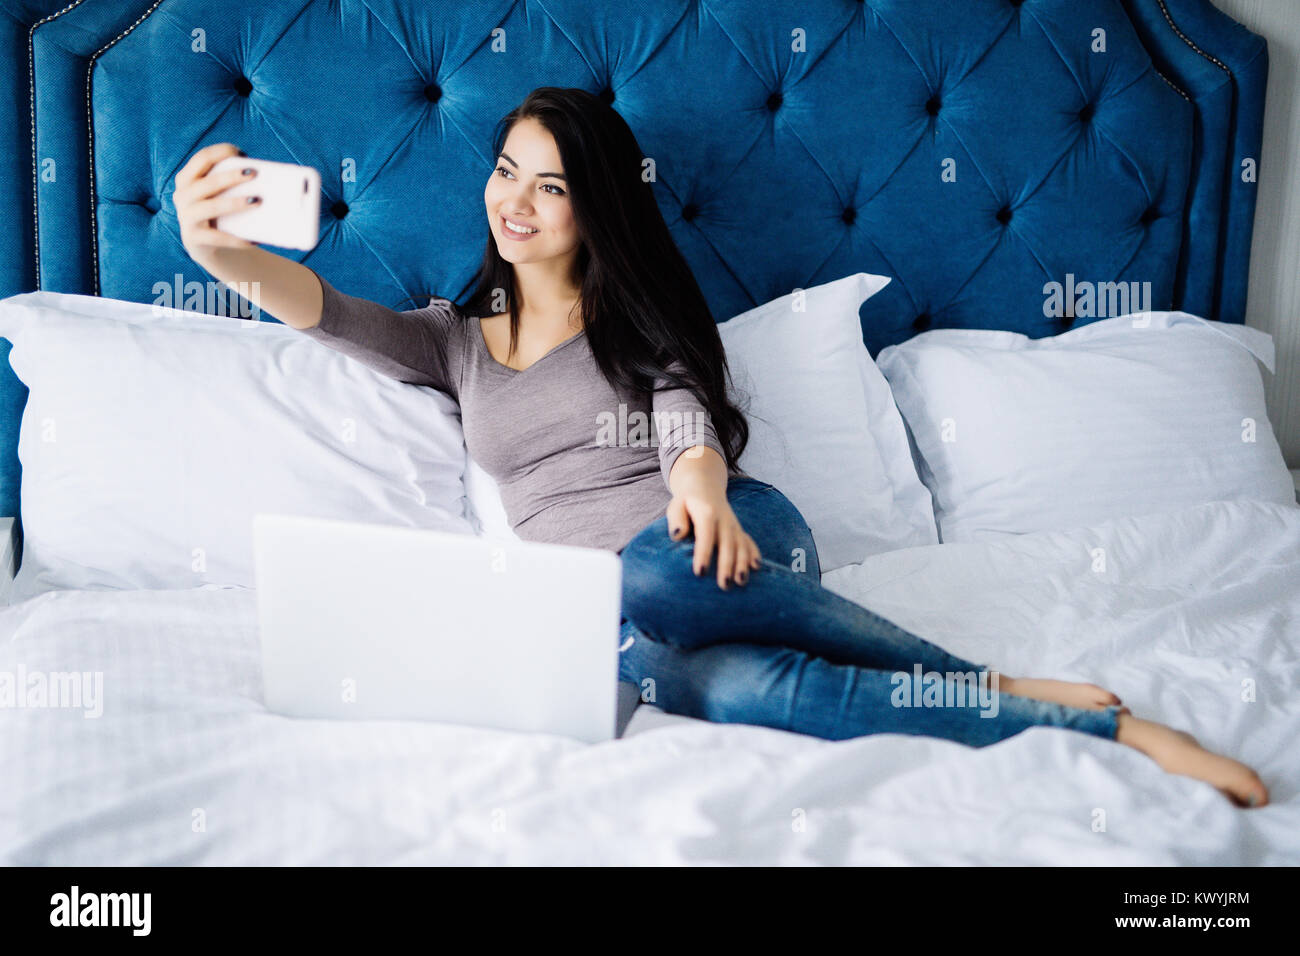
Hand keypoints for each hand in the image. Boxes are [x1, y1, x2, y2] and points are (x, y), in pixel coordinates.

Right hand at [173, 142, 259, 258]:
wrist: (208, 247)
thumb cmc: (220, 213)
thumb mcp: (219, 195)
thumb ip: (232, 183)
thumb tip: (266, 176)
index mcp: (187, 178)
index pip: (201, 158)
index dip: (220, 152)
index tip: (241, 153)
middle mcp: (182, 195)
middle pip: (209, 182)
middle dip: (231, 176)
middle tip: (254, 174)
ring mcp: (186, 217)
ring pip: (212, 207)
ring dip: (235, 203)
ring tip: (256, 202)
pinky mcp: (193, 238)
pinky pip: (217, 238)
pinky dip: (237, 239)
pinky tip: (254, 240)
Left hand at [667, 492, 761, 589]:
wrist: (705, 486)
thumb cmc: (686, 502)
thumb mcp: (676, 505)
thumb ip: (676, 519)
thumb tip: (678, 535)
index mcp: (707, 513)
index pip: (706, 535)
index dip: (703, 554)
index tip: (700, 573)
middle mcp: (724, 520)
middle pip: (727, 544)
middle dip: (727, 565)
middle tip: (724, 585)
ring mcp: (733, 525)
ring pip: (741, 545)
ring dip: (743, 564)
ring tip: (741, 582)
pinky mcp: (739, 530)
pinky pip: (749, 541)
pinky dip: (754, 553)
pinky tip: (757, 567)